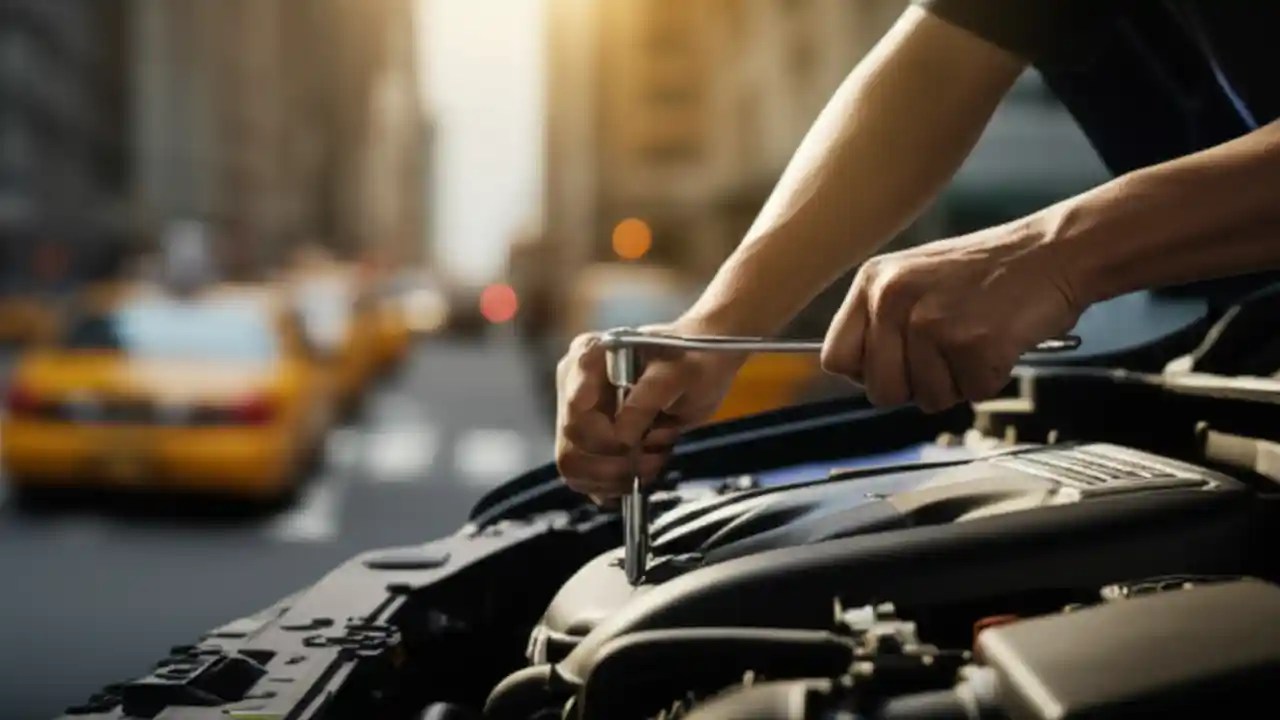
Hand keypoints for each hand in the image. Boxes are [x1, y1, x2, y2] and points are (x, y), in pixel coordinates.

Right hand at [555, 319, 743, 501]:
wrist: (702, 367)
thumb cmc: (691, 358)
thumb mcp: (678, 372)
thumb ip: (646, 400)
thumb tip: (620, 438)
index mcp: (587, 356)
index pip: (574, 410)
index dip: (601, 437)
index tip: (631, 443)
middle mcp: (575, 387)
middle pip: (570, 447)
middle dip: (612, 463)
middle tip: (649, 458)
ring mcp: (581, 418)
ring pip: (574, 469)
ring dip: (616, 478)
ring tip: (651, 463)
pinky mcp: (591, 442)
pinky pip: (587, 480)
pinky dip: (614, 486)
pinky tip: (640, 473)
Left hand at [821, 220, 1083, 412]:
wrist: (1053, 251)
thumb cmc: (990, 270)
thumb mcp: (915, 277)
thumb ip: (881, 321)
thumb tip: (861, 376)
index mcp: (873, 281)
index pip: (835, 358)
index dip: (866, 374)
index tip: (893, 367)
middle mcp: (893, 299)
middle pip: (879, 390)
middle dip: (914, 387)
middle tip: (946, 356)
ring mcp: (932, 322)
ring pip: (926, 399)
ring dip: (956, 382)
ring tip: (976, 340)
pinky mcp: (973, 344)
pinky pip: (970, 394)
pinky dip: (989, 379)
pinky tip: (999, 343)